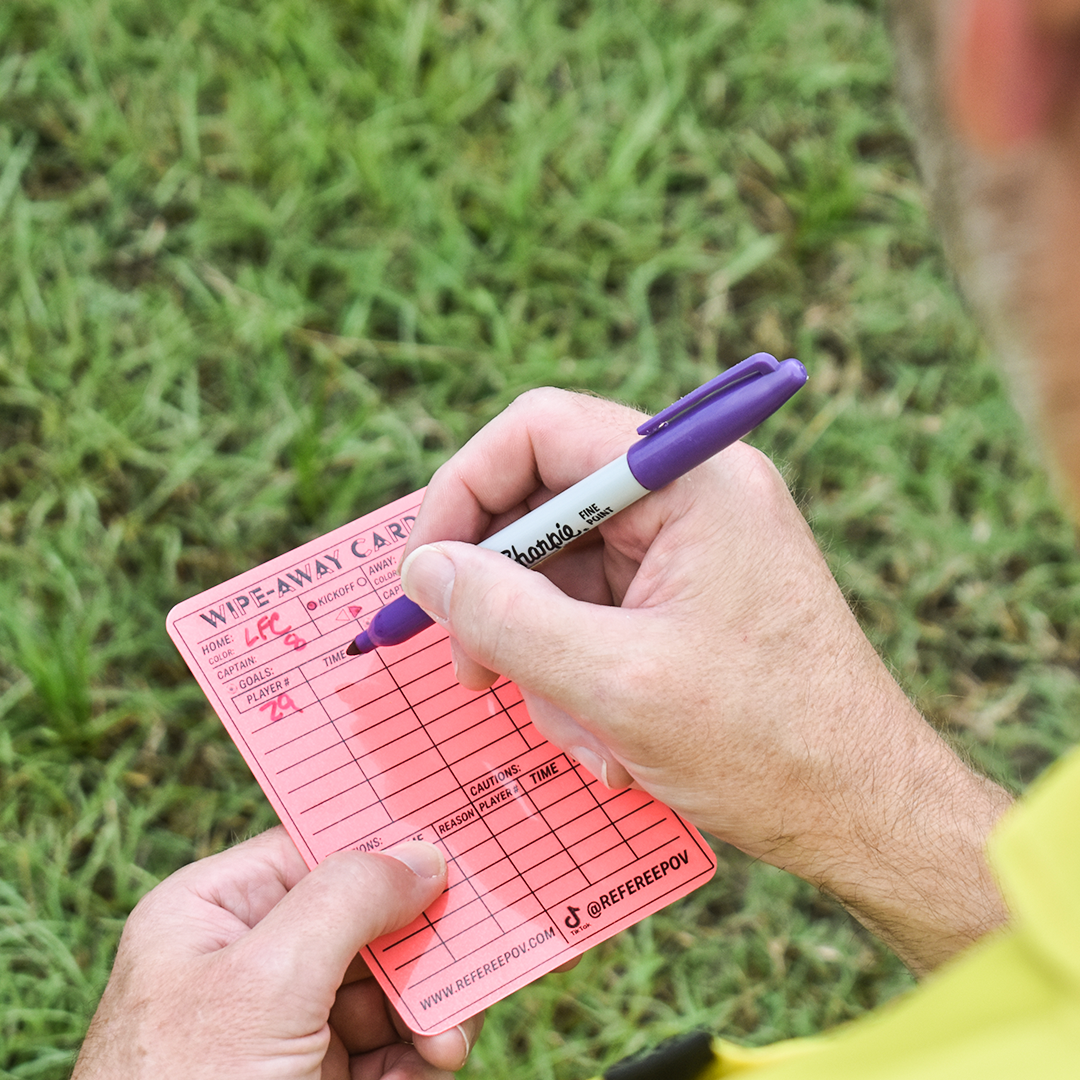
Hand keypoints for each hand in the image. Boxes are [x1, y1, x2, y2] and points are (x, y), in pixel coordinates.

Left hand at [72, 828, 481, 1078]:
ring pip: (386, 986)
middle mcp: (248, 960)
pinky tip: (430, 1065)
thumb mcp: (267, 981)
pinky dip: (418, 1055)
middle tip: (471, 951)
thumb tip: (423, 856)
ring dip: (429, 1008)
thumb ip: (348, 900)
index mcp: (212, 912)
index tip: (454, 841)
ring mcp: (282, 1025)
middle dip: (418, 943)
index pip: (313, 850)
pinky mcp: (312, 1079)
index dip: (384, 843)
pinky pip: (387, 1045)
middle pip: (363, 919)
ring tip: (448, 1041)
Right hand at [398, 388, 1011, 973]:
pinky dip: (579, 674)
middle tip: (477, 672)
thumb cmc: (768, 747)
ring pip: (564, 573)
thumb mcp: (615, 683)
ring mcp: (692, 545)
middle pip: (546, 505)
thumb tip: (427, 570)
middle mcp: (693, 493)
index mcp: (692, 477)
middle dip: (502, 595)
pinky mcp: (687, 595)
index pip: (541, 430)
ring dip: (544, 656)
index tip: (428, 573)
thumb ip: (505, 616)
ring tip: (582, 736)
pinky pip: (596, 612)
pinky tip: (608, 742)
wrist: (866, 812)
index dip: (464, 490)